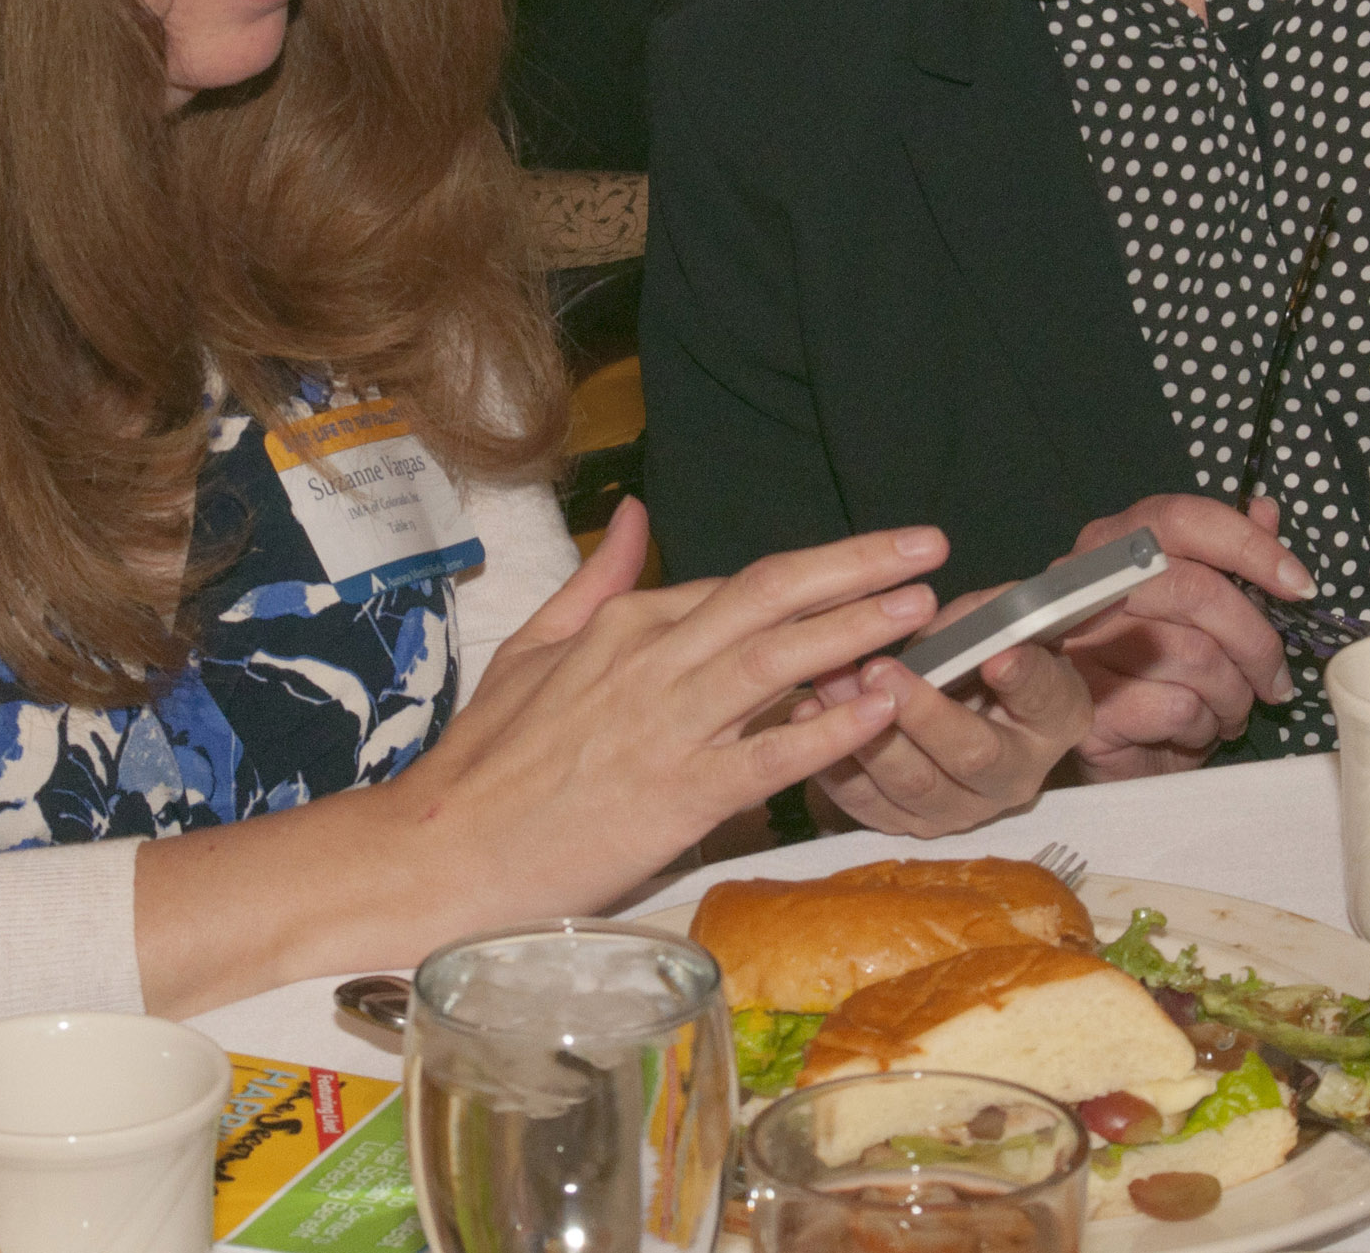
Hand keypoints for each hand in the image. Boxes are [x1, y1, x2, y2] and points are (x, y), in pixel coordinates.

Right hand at [412, 503, 946, 897]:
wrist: (441, 852)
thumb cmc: (485, 761)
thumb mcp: (531, 649)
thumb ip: (594, 581)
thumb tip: (633, 517)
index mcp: (622, 625)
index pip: (737, 585)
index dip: (814, 573)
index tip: (873, 562)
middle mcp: (651, 662)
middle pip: (771, 596)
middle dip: (857, 565)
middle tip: (928, 546)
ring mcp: (666, 729)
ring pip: (778, 661)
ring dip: (857, 628)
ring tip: (924, 606)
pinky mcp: (677, 799)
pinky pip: (768, 756)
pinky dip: (827, 729)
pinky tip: (881, 708)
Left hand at [800, 600, 1094, 836]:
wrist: (955, 703)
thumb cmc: (979, 650)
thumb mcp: (995, 623)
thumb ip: (979, 616)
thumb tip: (938, 606)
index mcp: (1055, 717)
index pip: (1045, 698)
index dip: (1023, 678)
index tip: (996, 655)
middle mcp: (1015, 776)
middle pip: (974, 756)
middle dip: (923, 713)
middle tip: (881, 669)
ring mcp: (960, 808)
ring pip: (913, 785)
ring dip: (867, 735)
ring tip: (832, 681)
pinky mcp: (907, 823)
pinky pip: (865, 803)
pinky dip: (833, 764)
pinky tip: (807, 716)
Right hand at [1053, 494, 1312, 781]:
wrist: (1123, 759)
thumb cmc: (1165, 676)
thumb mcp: (1205, 616)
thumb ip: (1231, 560)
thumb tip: (1267, 510)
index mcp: (1113, 548)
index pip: (1182, 519)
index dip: (1249, 545)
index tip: (1300, 587)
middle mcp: (1086, 588)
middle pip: (1195, 590)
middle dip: (1255, 642)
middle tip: (1275, 682)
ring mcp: (1080, 648)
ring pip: (1194, 654)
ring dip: (1234, 694)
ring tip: (1232, 710)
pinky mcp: (1088, 707)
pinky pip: (1179, 705)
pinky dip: (1205, 724)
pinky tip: (1199, 730)